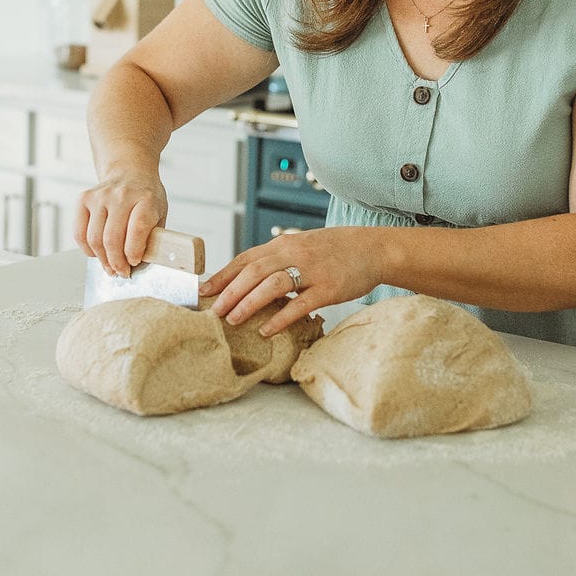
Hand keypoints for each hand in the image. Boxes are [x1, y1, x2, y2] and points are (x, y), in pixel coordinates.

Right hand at [74, 171, 167, 275]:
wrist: (130, 172)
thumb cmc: (146, 198)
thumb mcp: (159, 214)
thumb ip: (152, 237)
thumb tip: (140, 265)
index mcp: (146, 199)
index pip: (137, 228)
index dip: (133, 251)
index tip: (134, 263)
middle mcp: (122, 195)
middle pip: (112, 238)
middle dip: (116, 263)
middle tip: (121, 272)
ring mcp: (100, 196)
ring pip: (94, 239)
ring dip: (102, 259)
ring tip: (110, 266)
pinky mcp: (84, 199)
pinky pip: (79, 233)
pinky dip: (87, 249)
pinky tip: (97, 253)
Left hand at [200, 227, 378, 335]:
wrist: (371, 248)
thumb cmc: (333, 250)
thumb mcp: (301, 246)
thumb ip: (276, 259)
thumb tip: (246, 278)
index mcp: (284, 245)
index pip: (246, 258)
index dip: (223, 274)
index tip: (203, 290)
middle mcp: (294, 254)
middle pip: (254, 271)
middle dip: (230, 291)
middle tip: (213, 311)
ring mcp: (312, 271)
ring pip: (272, 285)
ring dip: (248, 302)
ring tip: (232, 320)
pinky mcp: (328, 289)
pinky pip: (299, 304)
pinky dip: (280, 318)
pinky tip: (265, 330)